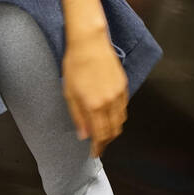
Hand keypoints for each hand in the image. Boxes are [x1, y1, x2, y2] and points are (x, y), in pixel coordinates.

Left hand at [62, 35, 128, 157]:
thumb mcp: (69, 93)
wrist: (89, 42)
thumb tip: (84, 134)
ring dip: (113, 129)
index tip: (95, 152)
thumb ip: (78, 116)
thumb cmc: (75, 64)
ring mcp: (119, 93)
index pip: (100, 135)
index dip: (98, 147)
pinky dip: (118, 115)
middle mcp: (110, 101)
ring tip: (103, 131)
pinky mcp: (124, 84)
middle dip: (107, 141)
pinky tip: (109, 114)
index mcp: (94, 105)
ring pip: (121, 120)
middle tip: (98, 145)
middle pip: (114, 131)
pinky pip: (124, 107)